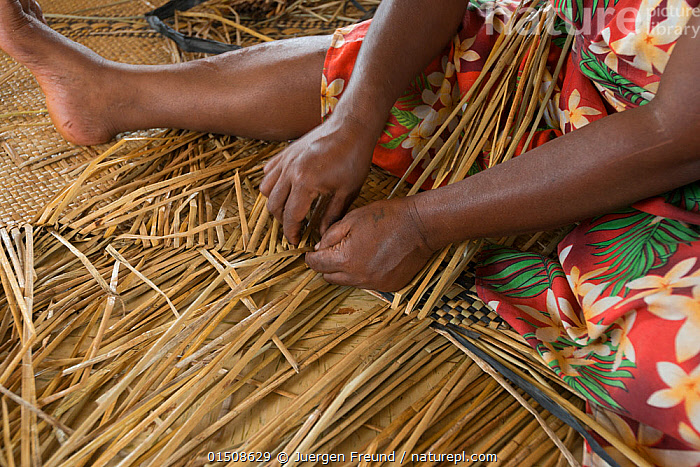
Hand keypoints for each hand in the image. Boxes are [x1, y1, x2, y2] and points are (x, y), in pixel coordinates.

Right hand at [260, 116, 375, 244]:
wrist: (352, 127)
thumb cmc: (353, 158)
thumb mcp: (347, 192)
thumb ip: (332, 215)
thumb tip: (322, 235)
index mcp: (305, 184)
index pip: (291, 216)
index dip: (292, 233)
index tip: (296, 241)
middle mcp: (289, 172)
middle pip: (274, 205)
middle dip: (283, 220)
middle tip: (296, 227)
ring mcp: (285, 160)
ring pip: (266, 188)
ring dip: (274, 202)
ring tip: (290, 208)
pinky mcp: (286, 152)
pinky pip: (269, 172)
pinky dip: (272, 183)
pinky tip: (286, 188)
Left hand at [305, 197, 434, 291]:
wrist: (420, 226)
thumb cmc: (387, 217)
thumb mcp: (352, 218)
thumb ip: (331, 236)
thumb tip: (319, 248)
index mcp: (345, 259)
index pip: (316, 265)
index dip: (311, 256)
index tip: (312, 251)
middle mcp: (358, 277)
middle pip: (329, 277)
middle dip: (327, 265)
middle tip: (334, 250)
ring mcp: (375, 284)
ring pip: (348, 282)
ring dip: (346, 270)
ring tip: (357, 251)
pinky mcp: (389, 287)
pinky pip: (367, 284)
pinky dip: (365, 274)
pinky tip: (374, 258)